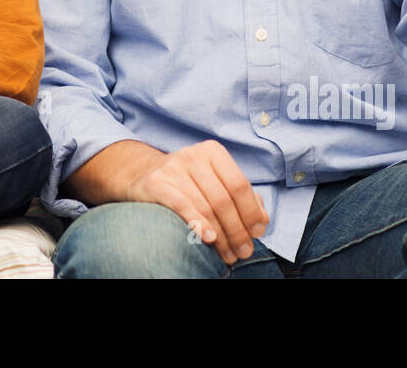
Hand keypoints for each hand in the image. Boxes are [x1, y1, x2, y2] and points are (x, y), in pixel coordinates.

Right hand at [126, 140, 268, 265]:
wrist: (143, 174)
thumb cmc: (188, 182)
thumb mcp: (216, 181)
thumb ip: (242, 197)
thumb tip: (262, 219)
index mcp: (213, 152)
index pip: (239, 184)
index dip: (251, 211)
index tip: (257, 233)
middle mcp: (193, 156)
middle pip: (223, 199)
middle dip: (237, 230)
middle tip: (243, 251)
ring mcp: (173, 168)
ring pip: (205, 207)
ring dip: (221, 236)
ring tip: (228, 254)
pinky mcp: (156, 183)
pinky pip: (181, 205)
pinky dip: (197, 223)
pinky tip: (208, 237)